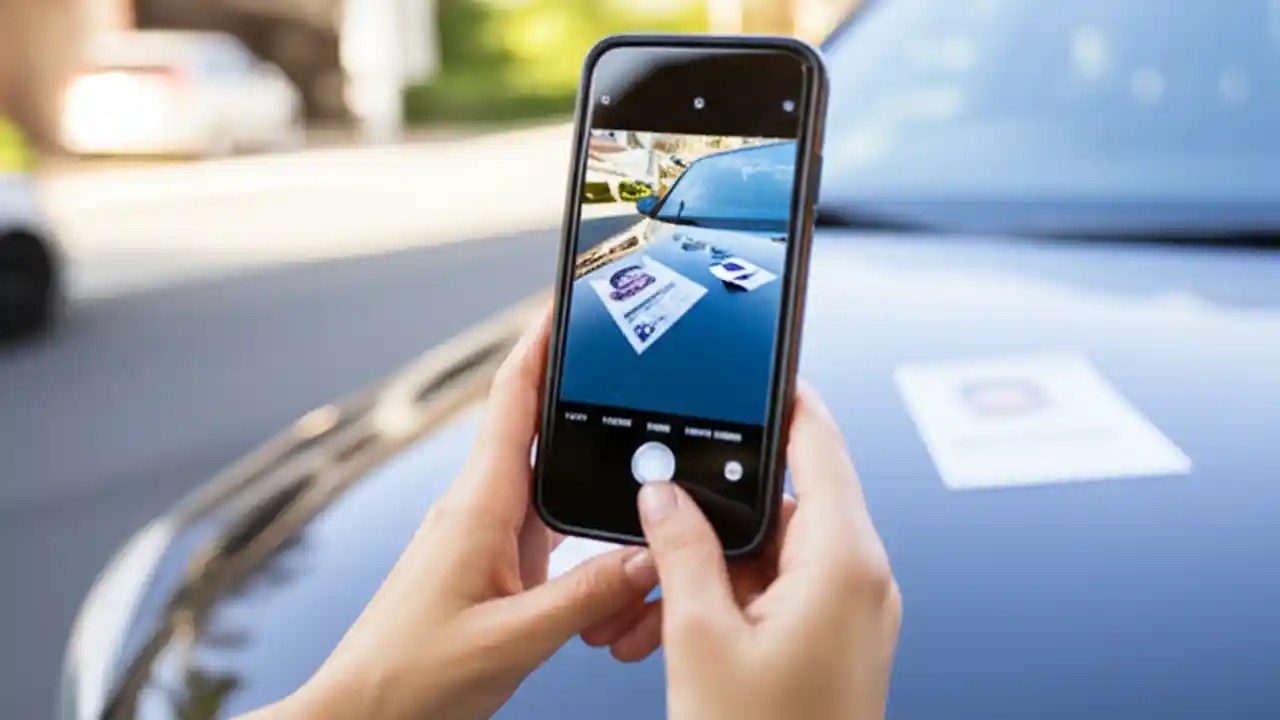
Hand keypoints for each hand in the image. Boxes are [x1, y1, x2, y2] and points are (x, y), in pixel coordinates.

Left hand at [247, 311, 657, 719]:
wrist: (361, 714)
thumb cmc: (411, 678)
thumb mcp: (513, 640)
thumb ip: (586, 597)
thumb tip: (649, 557)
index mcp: (476, 507)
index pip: (511, 402)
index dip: (539, 346)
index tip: (566, 304)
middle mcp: (478, 509)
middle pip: (531, 426)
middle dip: (574, 388)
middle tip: (619, 358)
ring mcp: (482, 536)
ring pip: (542, 479)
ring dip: (582, 460)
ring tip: (628, 441)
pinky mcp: (488, 565)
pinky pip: (542, 523)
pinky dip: (576, 515)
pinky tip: (603, 527)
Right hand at [584, 385, 901, 718]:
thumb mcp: (702, 637)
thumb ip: (681, 548)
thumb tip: (666, 492)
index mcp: (844, 561)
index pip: (819, 444)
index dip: (784, 400)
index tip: (754, 368)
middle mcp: (859, 578)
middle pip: (781, 503)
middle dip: (709, 514)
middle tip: (654, 519)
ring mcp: (849, 612)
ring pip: (768, 556)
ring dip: (704, 568)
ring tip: (646, 602)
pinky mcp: (832, 641)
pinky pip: (774, 595)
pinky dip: (724, 600)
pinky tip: (670, 627)